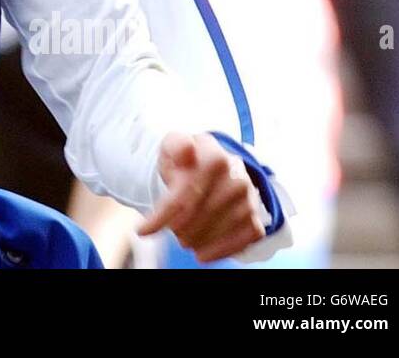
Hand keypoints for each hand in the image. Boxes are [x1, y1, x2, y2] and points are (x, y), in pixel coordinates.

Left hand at [138, 132, 267, 262]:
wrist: (211, 166)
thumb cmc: (186, 160)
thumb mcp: (173, 145)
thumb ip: (175, 144)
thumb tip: (186, 149)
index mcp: (215, 156)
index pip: (184, 195)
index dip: (162, 216)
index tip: (142, 231)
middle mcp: (237, 177)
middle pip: (199, 216)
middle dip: (178, 227)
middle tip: (170, 228)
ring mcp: (249, 200)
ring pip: (218, 231)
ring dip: (195, 240)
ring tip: (183, 238)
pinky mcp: (256, 219)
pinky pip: (240, 242)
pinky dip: (219, 251)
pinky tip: (202, 253)